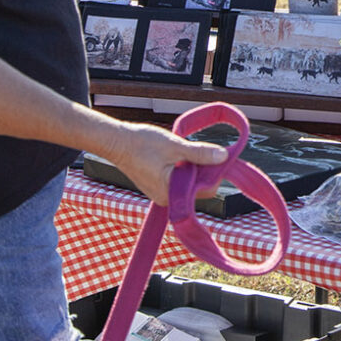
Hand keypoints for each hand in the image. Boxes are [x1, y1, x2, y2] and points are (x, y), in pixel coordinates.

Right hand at [99, 122, 227, 205]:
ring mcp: (161, 194)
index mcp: (170, 193)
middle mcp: (166, 198)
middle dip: (203, 170)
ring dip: (193, 168)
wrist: (117, 142)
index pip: (206, 189)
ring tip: (183, 152)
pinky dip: (182, 169)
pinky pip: (178, 181)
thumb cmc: (142, 144)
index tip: (215, 155)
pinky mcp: (158, 187)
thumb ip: (200, 153)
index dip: (213, 172)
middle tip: (198, 150)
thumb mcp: (176, 146)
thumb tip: (223, 157)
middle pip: (198, 188)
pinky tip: (176, 156)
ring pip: (189, 183)